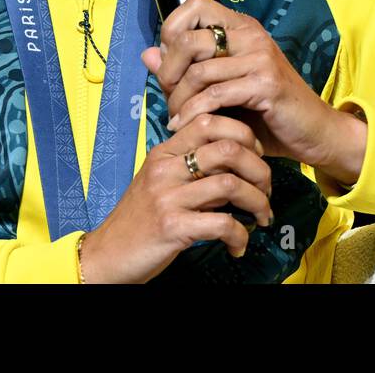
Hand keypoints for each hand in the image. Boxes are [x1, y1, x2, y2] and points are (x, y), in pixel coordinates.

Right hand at [78, 114, 272, 283]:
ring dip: (257, 202)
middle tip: (266, 189)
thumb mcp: (160, 181)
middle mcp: (165, 167)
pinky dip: (240, 236)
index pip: (210, 120)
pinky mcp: (171, 227)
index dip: (244, 134)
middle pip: (228, 148)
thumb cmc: (139, 219)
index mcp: (164, 151)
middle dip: (260, 169)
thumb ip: (191, 165)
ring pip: (230, 184)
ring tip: (262, 217)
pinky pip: (222, 223)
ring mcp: (167, 196)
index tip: (255, 157)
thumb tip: (235, 160)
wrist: (107, 254)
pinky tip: (238, 246)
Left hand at [140, 0, 367, 185]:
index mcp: (240, 26)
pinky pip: (216, 94)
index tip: (169, 65)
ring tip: (175, 119)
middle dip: (169, 73)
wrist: (313, 131)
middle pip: (188, 39)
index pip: (193, 4)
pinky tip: (185, 126)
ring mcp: (259, 57)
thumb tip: (147, 54)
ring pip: (197, 71)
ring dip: (179, 101)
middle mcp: (250, 34)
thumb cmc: (265, 111)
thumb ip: (185, 71)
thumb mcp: (221, 88)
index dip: (170, 30)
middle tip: (168, 97)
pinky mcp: (266, 83)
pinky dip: (193, 113)